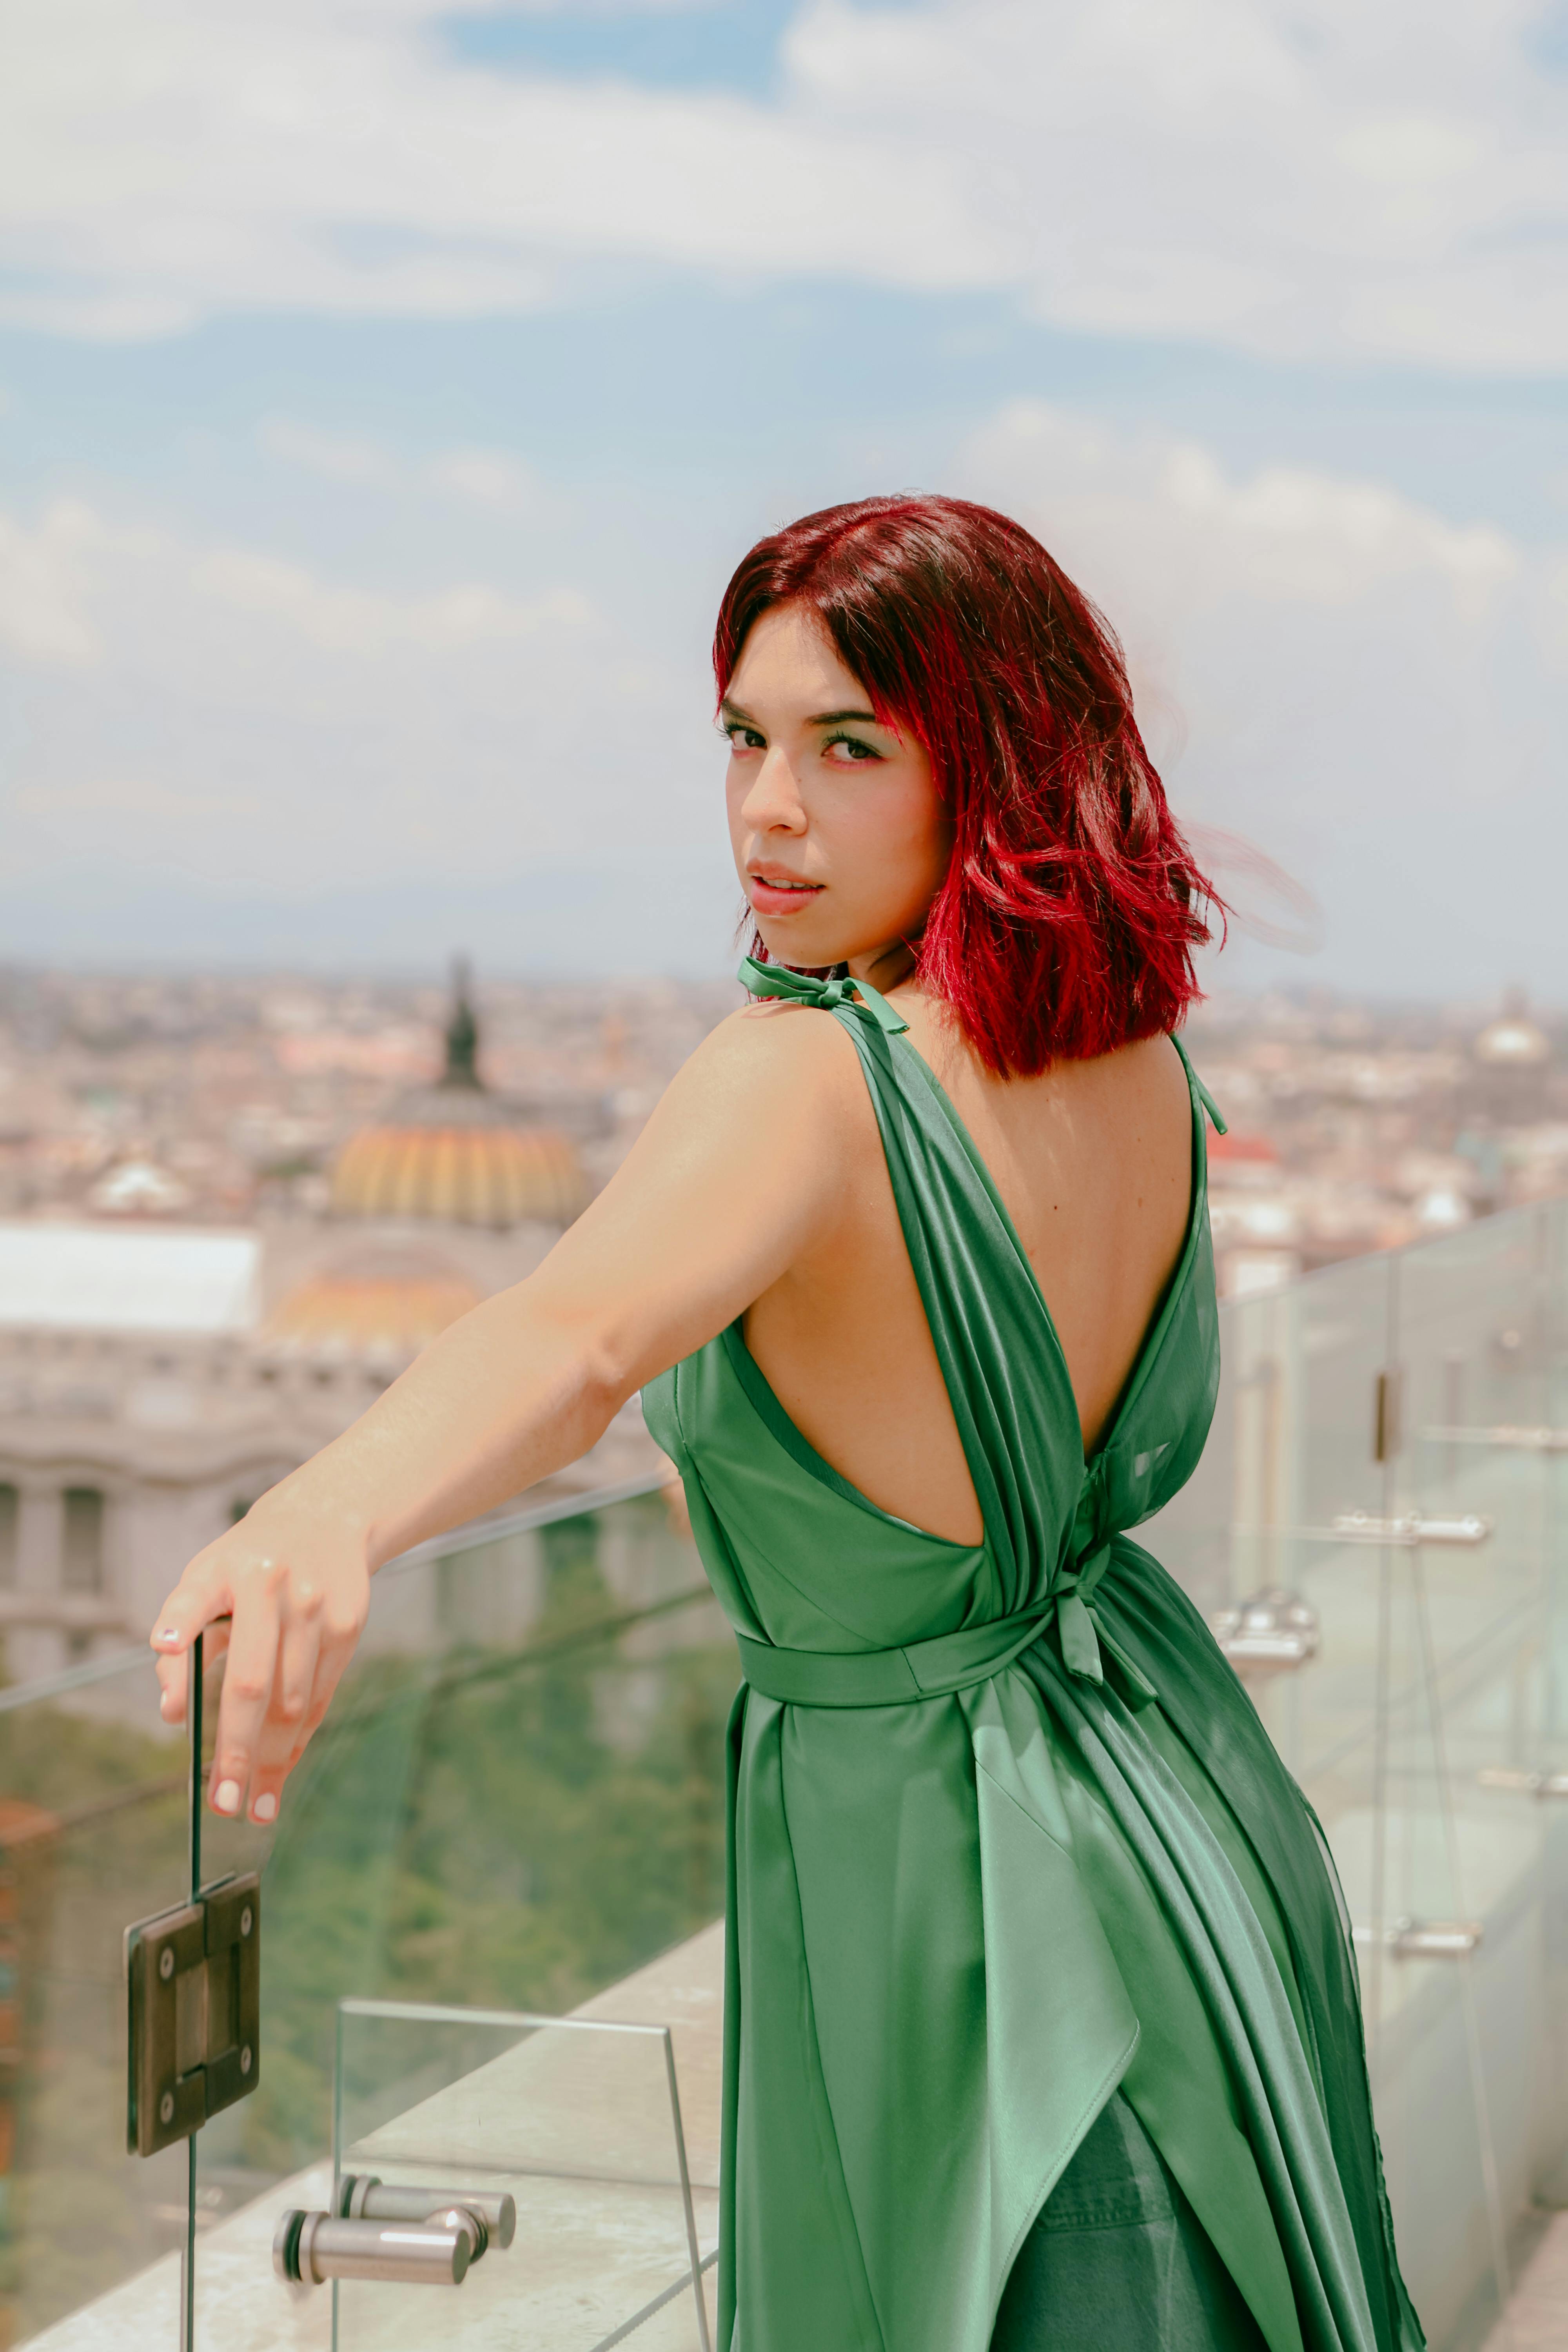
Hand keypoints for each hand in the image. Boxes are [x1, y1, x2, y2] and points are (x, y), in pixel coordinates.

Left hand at [150, 1498, 370, 1824]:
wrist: (324, 1518)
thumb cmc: (245, 1565)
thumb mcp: (204, 1581)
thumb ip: (182, 1637)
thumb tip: (173, 1714)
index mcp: (224, 1570)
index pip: (196, 1598)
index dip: (181, 1621)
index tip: (165, 1642)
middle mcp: (272, 1587)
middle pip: (252, 1681)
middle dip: (237, 1749)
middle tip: (221, 1801)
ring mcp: (317, 1608)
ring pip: (293, 1701)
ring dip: (270, 1761)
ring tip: (251, 1806)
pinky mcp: (348, 1625)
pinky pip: (320, 1696)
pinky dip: (298, 1739)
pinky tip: (280, 1771)